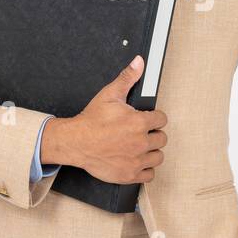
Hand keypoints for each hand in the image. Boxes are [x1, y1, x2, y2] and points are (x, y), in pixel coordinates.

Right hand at [41, 55, 167, 183]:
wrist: (75, 142)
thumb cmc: (91, 120)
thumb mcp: (109, 95)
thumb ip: (127, 78)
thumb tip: (139, 62)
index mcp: (140, 123)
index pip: (162, 120)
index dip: (154, 118)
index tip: (146, 120)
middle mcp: (141, 143)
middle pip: (162, 139)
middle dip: (153, 134)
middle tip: (140, 133)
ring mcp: (136, 160)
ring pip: (158, 157)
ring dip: (151, 152)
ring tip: (140, 147)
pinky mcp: (130, 174)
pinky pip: (149, 175)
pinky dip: (145, 169)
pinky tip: (137, 161)